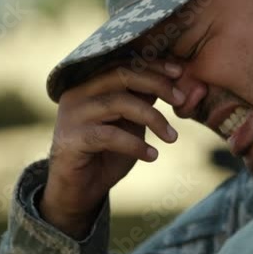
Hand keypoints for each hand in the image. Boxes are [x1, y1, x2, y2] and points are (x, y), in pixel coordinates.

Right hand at [40, 59, 183, 237]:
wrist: (80, 190)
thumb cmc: (109, 152)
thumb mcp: (131, 122)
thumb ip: (144, 100)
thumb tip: (172, 79)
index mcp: (91, 83)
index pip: (124, 63)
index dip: (154, 65)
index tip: (180, 71)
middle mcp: (78, 93)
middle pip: (122, 75)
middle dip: (157, 84)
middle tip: (181, 99)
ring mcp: (71, 115)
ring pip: (118, 103)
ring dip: (153, 118)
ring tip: (172, 137)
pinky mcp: (71, 139)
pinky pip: (110, 135)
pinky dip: (136, 145)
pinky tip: (152, 155)